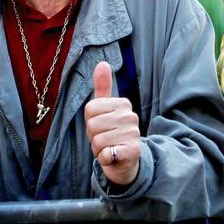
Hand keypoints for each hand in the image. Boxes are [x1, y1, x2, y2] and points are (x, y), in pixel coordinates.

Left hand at [85, 61, 142, 186]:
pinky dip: (104, 159)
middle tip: (105, 139)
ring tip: (109, 147)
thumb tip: (102, 63)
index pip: (90, 109)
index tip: (101, 126)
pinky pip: (105, 154)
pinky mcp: (132, 151)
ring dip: (98, 149)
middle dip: (93, 136)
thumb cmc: (111, 133)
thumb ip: (102, 87)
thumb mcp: (105, 110)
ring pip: (97, 141)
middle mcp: (130, 116)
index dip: (90, 121)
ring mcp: (133, 133)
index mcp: (122, 103)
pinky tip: (113, 157)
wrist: (125, 161)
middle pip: (92, 125)